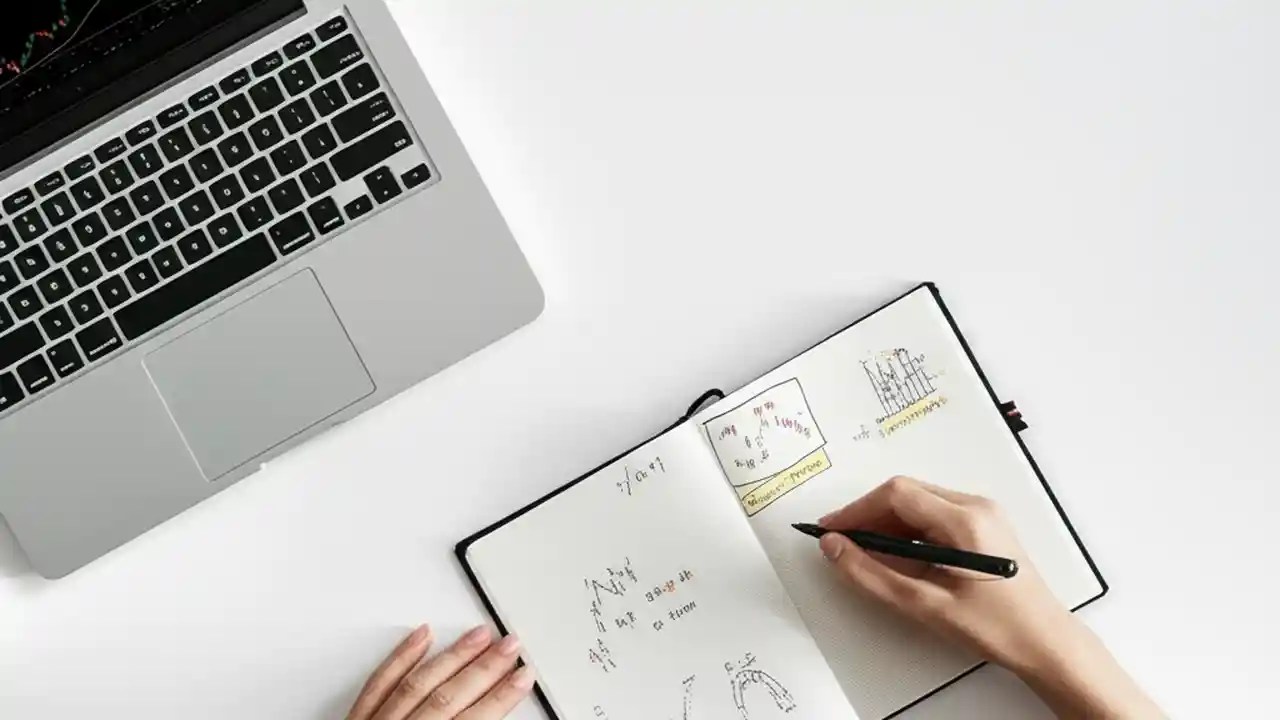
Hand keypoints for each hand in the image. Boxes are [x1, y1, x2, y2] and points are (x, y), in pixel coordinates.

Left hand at [346, 625, 534, 719]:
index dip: (502, 697)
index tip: (523, 677)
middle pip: (448, 697)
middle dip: (484, 668)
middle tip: (510, 645)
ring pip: (417, 684)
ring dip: (452, 656)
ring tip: (477, 635)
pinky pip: (379, 684)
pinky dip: (401, 658)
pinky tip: (421, 637)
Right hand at [818, 476, 1161, 717]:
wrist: (1044, 640)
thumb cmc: (994, 626)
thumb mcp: (925, 605)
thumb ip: (872, 574)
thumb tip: (834, 547)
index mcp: (965, 521)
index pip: (897, 495)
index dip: (857, 510)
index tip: (831, 531)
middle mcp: (976, 506)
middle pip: (906, 494)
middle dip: (869, 516)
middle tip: (842, 544)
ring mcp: (983, 513)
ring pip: (918, 503)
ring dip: (887, 524)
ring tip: (866, 555)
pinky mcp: (983, 525)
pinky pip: (934, 515)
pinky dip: (907, 531)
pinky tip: (897, 557)